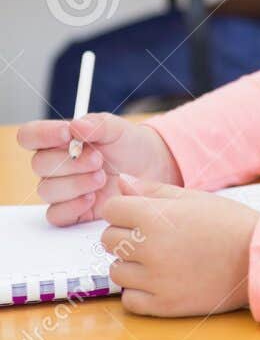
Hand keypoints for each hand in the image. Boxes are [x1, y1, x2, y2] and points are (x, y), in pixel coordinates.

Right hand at [16, 112, 182, 226]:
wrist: (149, 168)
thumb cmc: (127, 145)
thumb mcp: (117, 129)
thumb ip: (97, 125)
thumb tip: (75, 126)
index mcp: (57, 140)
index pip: (29, 135)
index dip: (41, 135)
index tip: (66, 133)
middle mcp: (54, 165)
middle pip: (39, 165)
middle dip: (70, 162)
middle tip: (98, 160)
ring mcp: (61, 190)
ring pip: (47, 190)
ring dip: (75, 184)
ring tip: (102, 178)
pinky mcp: (71, 212)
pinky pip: (56, 215)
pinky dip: (73, 207)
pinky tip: (93, 198)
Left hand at [99, 175, 259, 316]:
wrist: (259, 258)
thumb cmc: (229, 223)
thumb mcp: (192, 198)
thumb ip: (152, 191)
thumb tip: (120, 182)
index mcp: (153, 216)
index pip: (111, 210)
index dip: (124, 211)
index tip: (141, 217)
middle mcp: (148, 247)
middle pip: (108, 240)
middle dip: (126, 237)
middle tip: (154, 240)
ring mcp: (155, 279)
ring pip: (116, 271)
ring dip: (131, 266)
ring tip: (159, 262)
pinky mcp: (165, 305)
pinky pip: (129, 300)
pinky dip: (139, 293)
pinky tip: (159, 283)